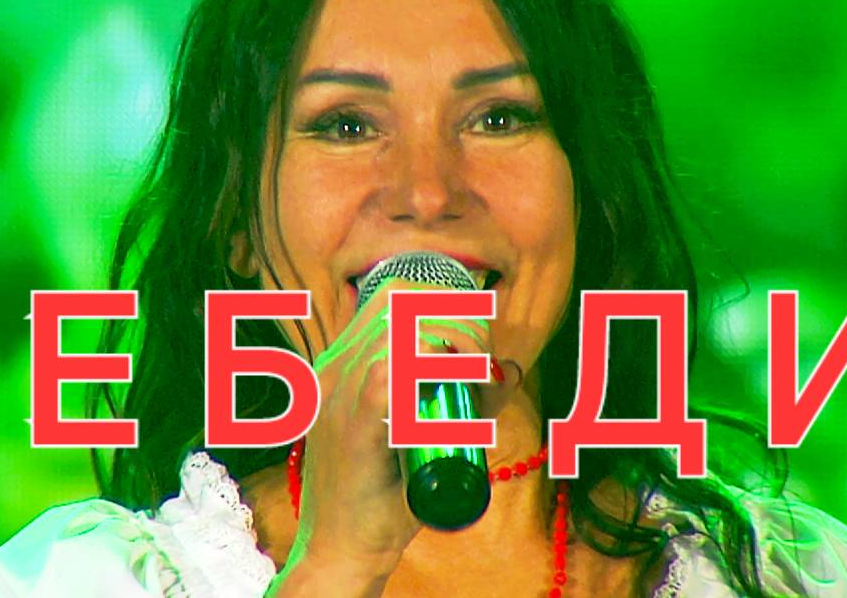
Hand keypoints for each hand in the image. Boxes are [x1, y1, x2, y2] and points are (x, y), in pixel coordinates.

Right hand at [267, 279, 520, 596]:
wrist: (339, 551)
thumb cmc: (381, 494)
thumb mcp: (421, 436)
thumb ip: (463, 402)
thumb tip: (512, 368)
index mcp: (340, 365)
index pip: (390, 296)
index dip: (439, 299)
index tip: (472, 334)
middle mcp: (335, 371)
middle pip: (400, 306)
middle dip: (455, 320)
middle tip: (481, 359)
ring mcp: (339, 398)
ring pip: (398, 336)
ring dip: (450, 344)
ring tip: (476, 372)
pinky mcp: (352, 430)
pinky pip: (385, 379)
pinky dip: (425, 370)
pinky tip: (454, 383)